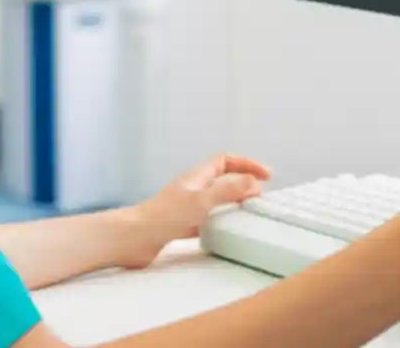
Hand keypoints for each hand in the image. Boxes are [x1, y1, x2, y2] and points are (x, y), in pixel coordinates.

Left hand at [122, 154, 272, 269]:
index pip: (225, 161)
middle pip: (221, 179)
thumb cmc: (162, 217)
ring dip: (232, 204)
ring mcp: (184, 208)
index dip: (246, 164)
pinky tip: (225, 233)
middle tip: (260, 197)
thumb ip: (227, 191)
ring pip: (214, 201)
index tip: (266, 175)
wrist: (132, 238)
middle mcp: (191, 190)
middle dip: (242, 183)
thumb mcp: (201, 201)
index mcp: (196, 178)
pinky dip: (218, 223)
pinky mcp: (179, 226)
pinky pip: (205, 221)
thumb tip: (254, 182)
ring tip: (248, 214)